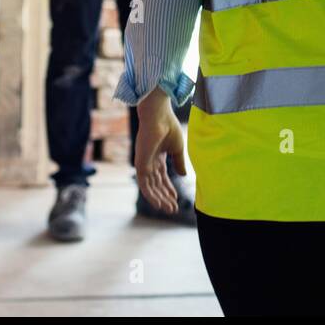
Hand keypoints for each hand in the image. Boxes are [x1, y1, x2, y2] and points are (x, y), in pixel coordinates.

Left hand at [134, 88, 186, 213]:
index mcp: (157, 157)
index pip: (162, 178)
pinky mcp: (140, 164)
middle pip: (156, 184)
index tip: (176, 199)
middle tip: (173, 209)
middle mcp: (149, 161)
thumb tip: (184, 176)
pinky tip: (159, 204)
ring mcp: (143, 163)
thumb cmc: (168, 126)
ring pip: (150, 187)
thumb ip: (179, 163)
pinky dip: (151, 195)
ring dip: (159, 199)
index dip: (168, 189)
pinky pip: (144, 184)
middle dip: (165, 197)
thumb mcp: (177, 149)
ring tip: (169, 209)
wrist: (159, 116)